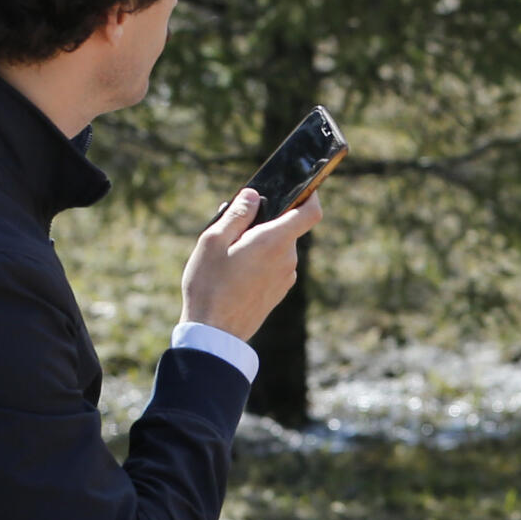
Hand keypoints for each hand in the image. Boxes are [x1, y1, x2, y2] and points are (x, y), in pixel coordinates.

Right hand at [180, 187, 322, 340]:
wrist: (214, 333)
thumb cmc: (210, 284)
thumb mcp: (213, 240)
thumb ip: (237, 215)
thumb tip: (253, 196)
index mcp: (275, 241)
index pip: (310, 212)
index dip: (310, 195)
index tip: (302, 186)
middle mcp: (287, 259)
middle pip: (286, 228)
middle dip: (265, 222)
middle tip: (233, 227)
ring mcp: (285, 278)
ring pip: (278, 248)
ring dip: (259, 244)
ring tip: (228, 255)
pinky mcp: (278, 292)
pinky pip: (273, 266)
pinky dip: (259, 261)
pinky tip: (234, 272)